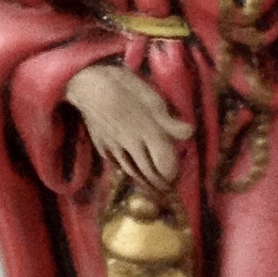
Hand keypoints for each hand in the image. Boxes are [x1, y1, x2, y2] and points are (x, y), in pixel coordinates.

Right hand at [64, 63, 192, 188]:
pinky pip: (116, 165)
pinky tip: (130, 174)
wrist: (88, 85)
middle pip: (149, 173)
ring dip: (144, 184)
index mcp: (148, 133)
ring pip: (132, 172)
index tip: (177, 177)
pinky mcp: (102, 146)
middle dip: (160, 185)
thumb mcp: (152, 98)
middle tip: (168, 190)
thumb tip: (190, 133)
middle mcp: (132, 145)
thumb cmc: (124, 87)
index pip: (165, 164)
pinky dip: (126, 173)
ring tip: (153, 190)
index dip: (172, 173)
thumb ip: (169, 121)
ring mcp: (115, 148)